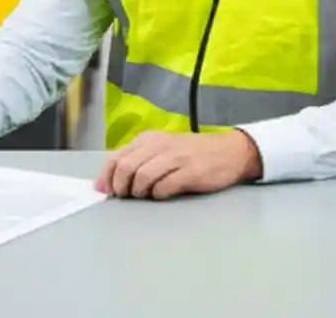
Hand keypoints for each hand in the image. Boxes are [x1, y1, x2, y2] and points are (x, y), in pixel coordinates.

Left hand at [95, 129, 262, 199]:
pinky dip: (158, 195)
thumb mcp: (162, 149)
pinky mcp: (191, 172)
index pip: (117, 156)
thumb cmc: (192, 153)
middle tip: (126, 196)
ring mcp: (177, 158)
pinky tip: (164, 194)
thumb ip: (135, 161)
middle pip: (126, 167)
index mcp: (150, 139)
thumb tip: (104, 184)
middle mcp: (161, 145)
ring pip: (143, 176)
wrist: (230, 151)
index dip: (107, 176)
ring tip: (146, 195)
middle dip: (121, 186)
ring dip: (139, 192)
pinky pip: (164, 187)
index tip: (106, 190)